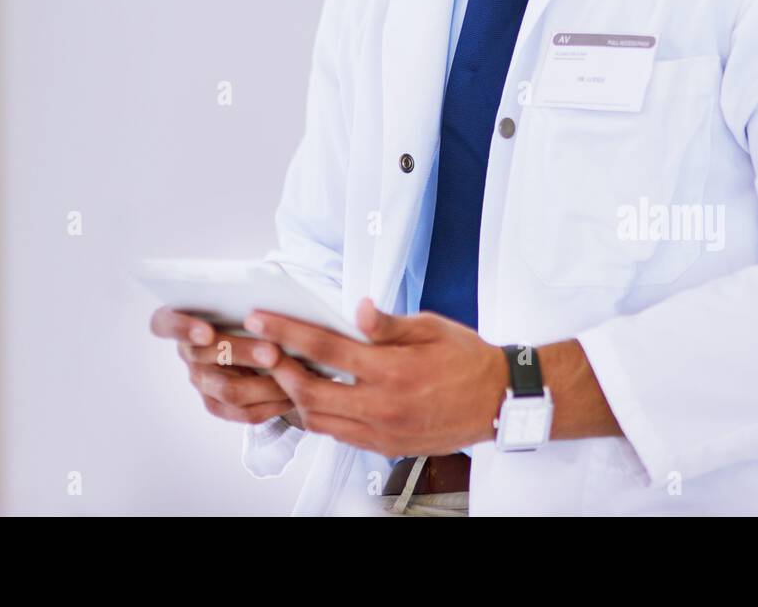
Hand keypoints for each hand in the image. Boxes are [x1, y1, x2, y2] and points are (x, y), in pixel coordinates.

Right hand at [150, 306, 297, 426]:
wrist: (261, 335)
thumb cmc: (248, 304)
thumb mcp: (243, 293)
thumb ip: (246, 294)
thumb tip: (268, 284)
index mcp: (180, 317)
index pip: (164, 323)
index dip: (182, 329)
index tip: (206, 332)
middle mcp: (187, 351)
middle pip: (207, 357)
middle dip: (242, 353)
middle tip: (272, 352)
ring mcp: (201, 380)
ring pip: (228, 389)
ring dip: (261, 383)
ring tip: (290, 374)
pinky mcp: (218, 404)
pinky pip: (242, 412)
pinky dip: (269, 403)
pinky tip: (292, 394)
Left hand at [243, 297, 509, 458]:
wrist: (496, 401)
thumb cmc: (466, 359)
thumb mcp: (430, 327)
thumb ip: (388, 323)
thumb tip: (358, 309)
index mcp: (392, 370)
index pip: (326, 347)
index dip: (287, 332)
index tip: (262, 320)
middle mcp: (382, 405)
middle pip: (310, 392)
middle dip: (279, 371)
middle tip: (261, 351)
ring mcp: (382, 431)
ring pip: (319, 421)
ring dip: (295, 397)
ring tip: (283, 374)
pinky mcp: (385, 447)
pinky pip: (339, 435)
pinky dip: (319, 417)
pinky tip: (314, 397)